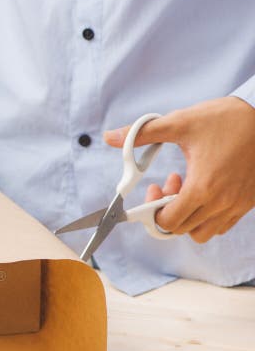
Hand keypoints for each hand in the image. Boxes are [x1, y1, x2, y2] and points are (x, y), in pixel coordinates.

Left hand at [104, 97, 254, 242]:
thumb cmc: (226, 118)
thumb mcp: (179, 123)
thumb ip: (141, 134)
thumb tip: (110, 137)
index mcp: (202, 187)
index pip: (168, 222)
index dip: (152, 210)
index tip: (154, 188)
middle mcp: (221, 202)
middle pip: (181, 229)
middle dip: (168, 209)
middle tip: (170, 182)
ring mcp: (237, 205)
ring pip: (203, 232)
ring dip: (188, 217)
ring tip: (189, 188)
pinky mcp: (249, 202)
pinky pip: (223, 225)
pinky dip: (208, 216)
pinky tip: (206, 190)